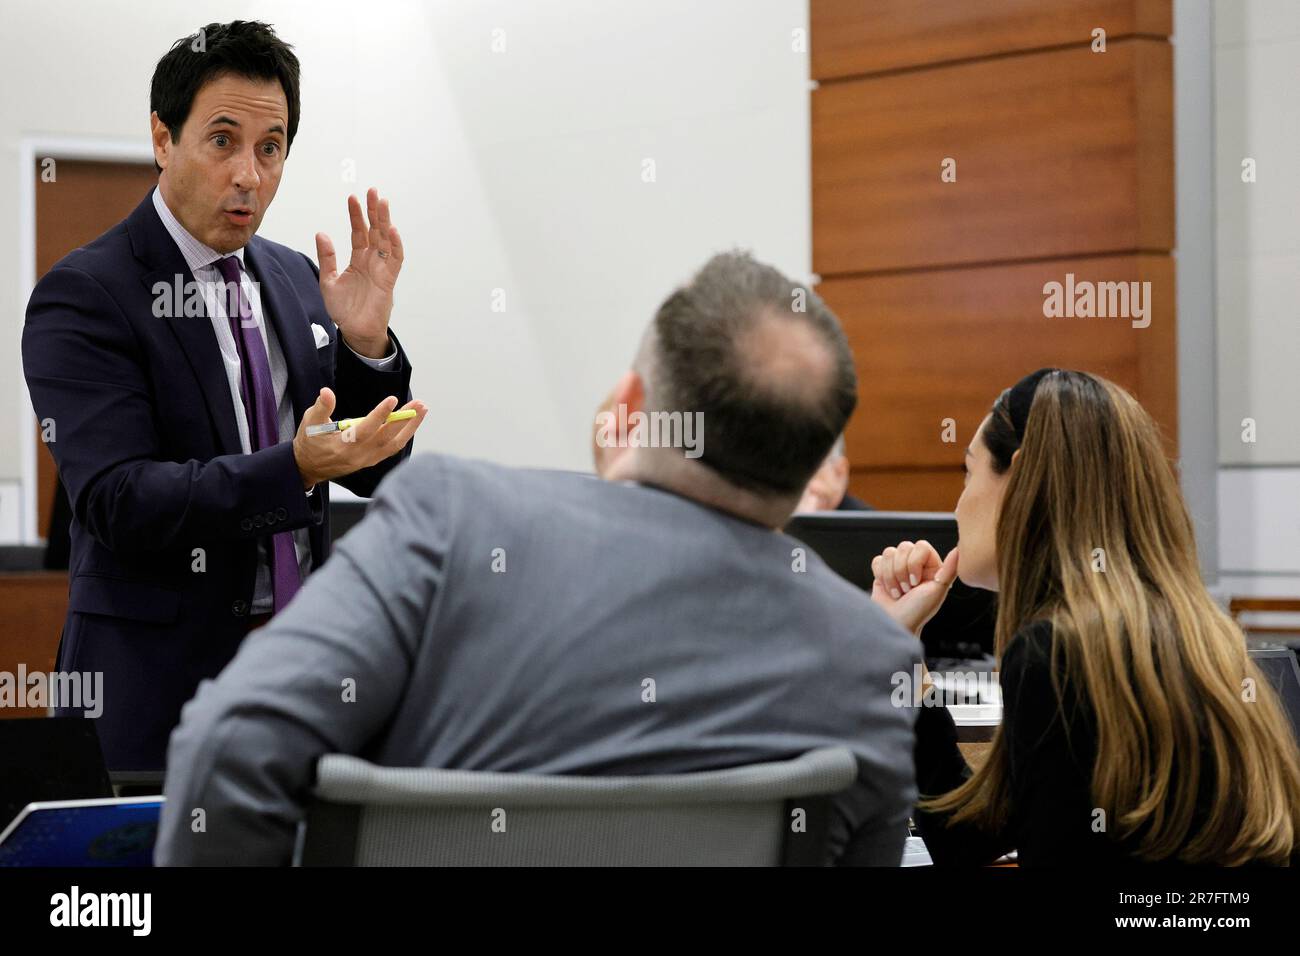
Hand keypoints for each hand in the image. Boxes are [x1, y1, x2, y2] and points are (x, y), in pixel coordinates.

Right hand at [292, 387, 427, 488]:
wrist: (309, 467)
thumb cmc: (310, 442)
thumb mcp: (310, 422)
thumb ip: (321, 407)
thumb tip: (327, 392)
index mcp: (343, 446)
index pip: (366, 429)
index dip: (380, 415)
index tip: (392, 400)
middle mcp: (358, 455)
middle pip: (387, 437)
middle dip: (405, 419)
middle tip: (419, 404)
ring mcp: (367, 460)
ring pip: (394, 444)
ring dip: (410, 427)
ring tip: (422, 410)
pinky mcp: (372, 460)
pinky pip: (392, 448)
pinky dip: (404, 435)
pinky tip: (412, 422)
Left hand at [315, 188, 402, 357]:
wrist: (355, 330)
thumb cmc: (344, 310)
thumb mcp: (328, 281)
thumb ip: (327, 257)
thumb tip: (321, 233)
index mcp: (358, 260)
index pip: (358, 232)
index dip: (356, 215)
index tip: (352, 198)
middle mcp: (371, 261)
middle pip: (375, 230)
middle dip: (374, 211)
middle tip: (373, 191)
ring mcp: (381, 268)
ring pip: (385, 240)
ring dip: (385, 221)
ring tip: (383, 203)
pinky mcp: (389, 279)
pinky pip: (395, 259)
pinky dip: (394, 244)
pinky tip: (391, 230)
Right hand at [870, 540, 959, 636]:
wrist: (895, 624)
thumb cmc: (917, 612)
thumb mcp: (937, 591)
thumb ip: (950, 569)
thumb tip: (959, 549)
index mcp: (931, 566)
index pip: (921, 546)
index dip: (914, 562)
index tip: (916, 583)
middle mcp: (915, 563)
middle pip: (903, 547)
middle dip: (901, 571)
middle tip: (906, 590)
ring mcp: (898, 566)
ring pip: (889, 553)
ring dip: (891, 577)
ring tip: (898, 592)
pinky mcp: (882, 571)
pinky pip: (877, 561)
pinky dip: (881, 576)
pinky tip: (888, 589)